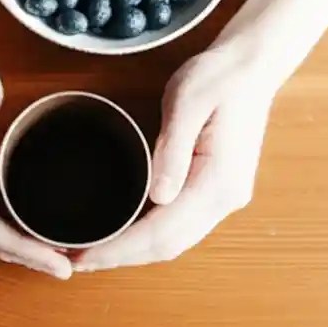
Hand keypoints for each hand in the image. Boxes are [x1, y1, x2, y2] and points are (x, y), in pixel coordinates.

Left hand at [75, 34, 280, 271]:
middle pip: (169, 246)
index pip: (162, 231)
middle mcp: (226, 199)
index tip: (83, 256)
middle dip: (121, 258)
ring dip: (135, 252)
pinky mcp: (217, 191)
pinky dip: (150, 236)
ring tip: (92, 252)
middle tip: (75, 261)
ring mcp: (225, 198)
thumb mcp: (187, 102)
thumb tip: (160, 196)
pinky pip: (181, 226)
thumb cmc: (219, 76)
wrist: (252, 65)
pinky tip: (124, 233)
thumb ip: (172, 149)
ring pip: (176, 241)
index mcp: (219, 181)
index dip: (120, 249)